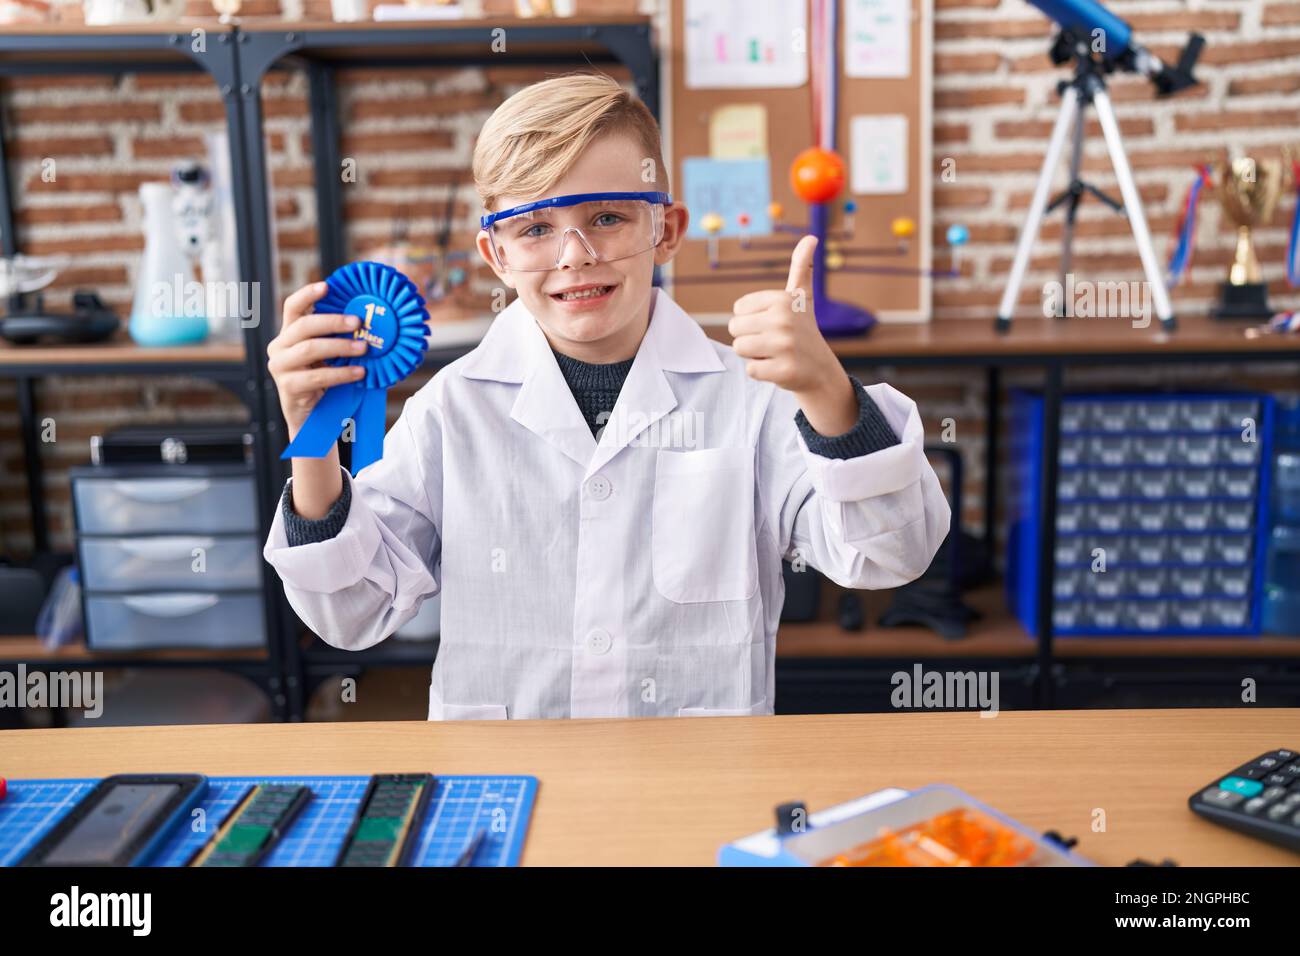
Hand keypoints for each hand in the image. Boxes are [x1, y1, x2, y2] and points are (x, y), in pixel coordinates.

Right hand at [267, 281, 368, 438]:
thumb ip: (337, 338)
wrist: (312, 418)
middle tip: (358, 321)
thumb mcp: (329, 356)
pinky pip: (318, 376)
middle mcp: (279, 347)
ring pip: (310, 349)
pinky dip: (342, 373)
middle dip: (333, 321)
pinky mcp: (288, 387)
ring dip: (340, 346)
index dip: (307, 294)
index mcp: (289, 334)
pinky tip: (360, 372)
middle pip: (304, 326)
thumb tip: (366, 322)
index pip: (292, 307)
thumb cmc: (324, 381)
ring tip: (364, 348)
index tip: (326, 286)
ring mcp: (281, 367)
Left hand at [729, 235, 857, 435]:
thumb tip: (811, 237)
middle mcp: (784, 320)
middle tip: (773, 341)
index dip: (750, 320)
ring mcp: (785, 346)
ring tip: (774, 353)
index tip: (773, 323)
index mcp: (782, 299)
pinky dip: (761, 372)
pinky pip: (750, 370)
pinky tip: (778, 368)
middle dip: (749, 338)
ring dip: (753, 355)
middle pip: (735, 329)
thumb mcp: (801, 297)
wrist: (821, 369)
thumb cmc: (803, 330)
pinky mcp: (784, 371)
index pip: (738, 309)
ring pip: (740, 348)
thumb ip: (801, 267)